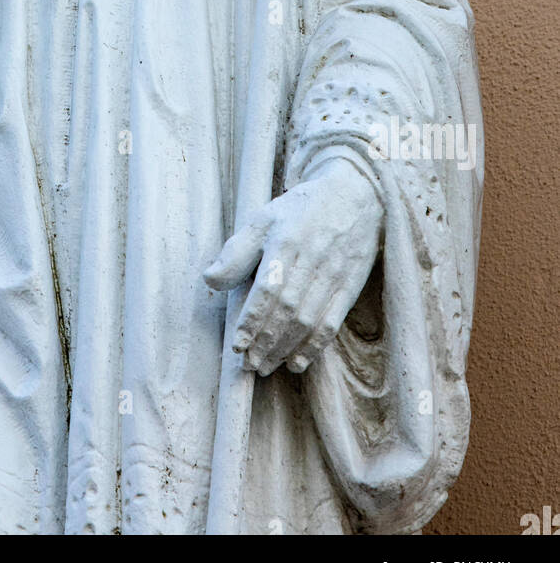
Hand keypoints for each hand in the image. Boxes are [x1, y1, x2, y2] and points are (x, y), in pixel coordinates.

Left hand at [204, 156, 382, 376]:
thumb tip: (210, 280)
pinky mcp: (348, 288)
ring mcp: (333, 277)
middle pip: (287, 312)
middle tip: (247, 364)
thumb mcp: (264, 219)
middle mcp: (312, 262)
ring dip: (284, 349)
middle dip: (265, 342)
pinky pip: (331, 323)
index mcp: (287, 243)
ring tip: (264, 365)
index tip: (236, 344)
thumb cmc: (302, 209)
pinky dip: (314, 347)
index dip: (251, 321)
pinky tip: (297, 362)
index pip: (268, 290)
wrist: (353, 196)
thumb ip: (237, 252)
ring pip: (308, 322)